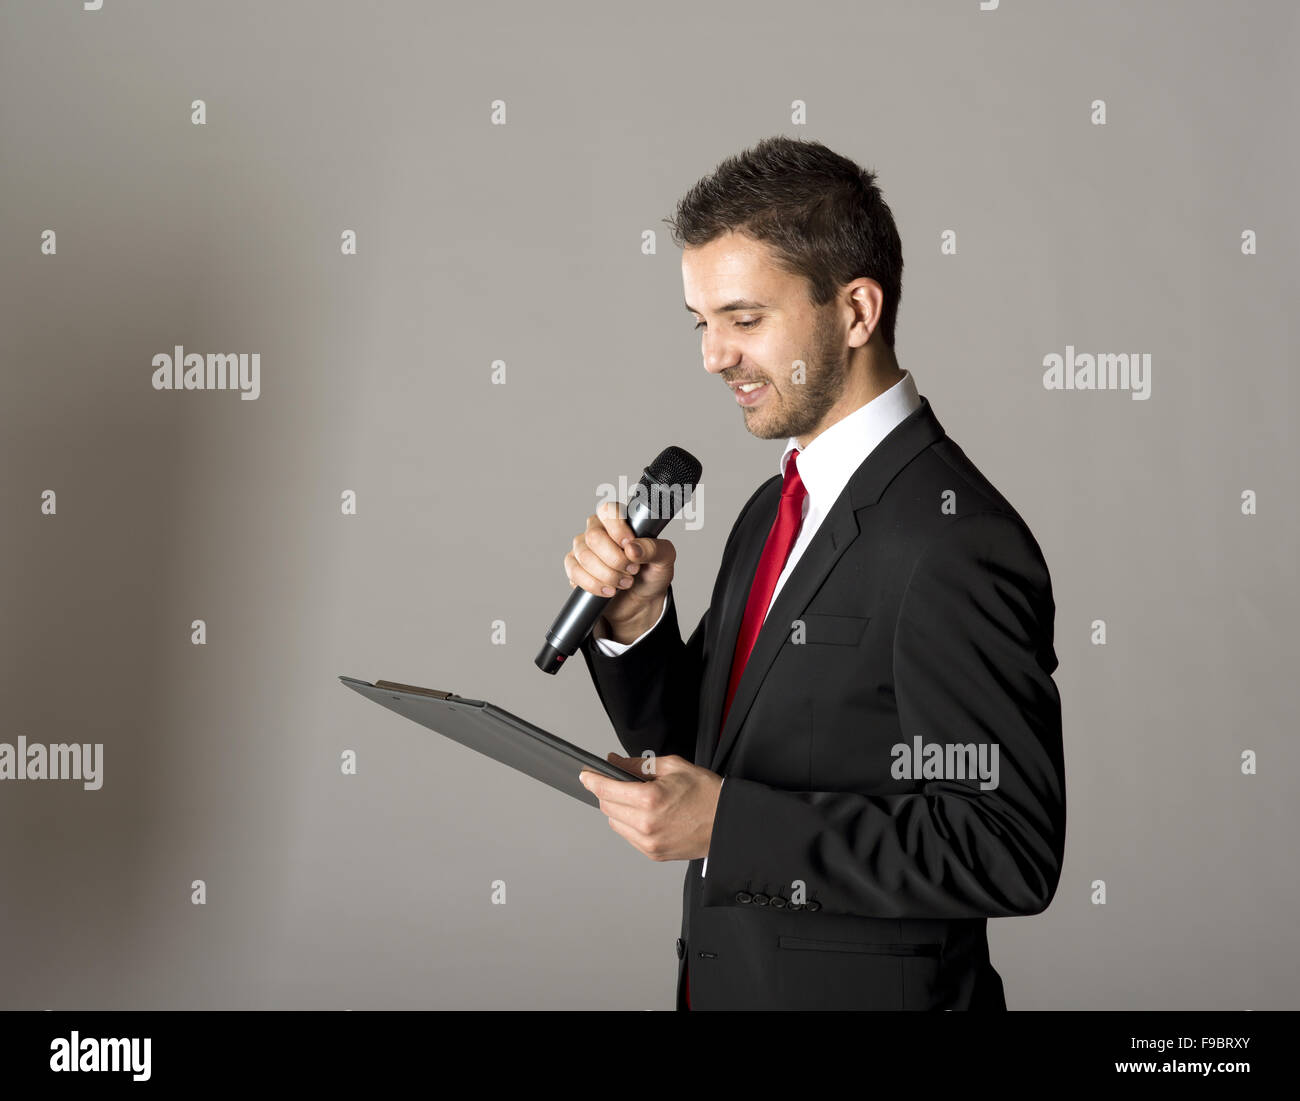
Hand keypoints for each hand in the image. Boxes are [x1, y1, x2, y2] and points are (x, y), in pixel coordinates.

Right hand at [564, 500, 675, 640]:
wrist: (640, 601)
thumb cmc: (651, 574)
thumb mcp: (664, 560)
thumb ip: (654, 549)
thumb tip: (632, 548)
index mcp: (619, 521)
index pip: (608, 510)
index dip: (617, 528)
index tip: (629, 545)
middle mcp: (597, 530)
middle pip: (594, 537)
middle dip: (615, 559)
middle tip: (632, 570)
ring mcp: (583, 549)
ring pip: (584, 557)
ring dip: (608, 574)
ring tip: (625, 582)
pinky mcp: (575, 568)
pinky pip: (575, 572)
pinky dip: (594, 585)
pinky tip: (609, 590)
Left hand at [579, 753, 721, 861]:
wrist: (729, 822)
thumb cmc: (707, 794)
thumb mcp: (673, 767)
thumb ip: (639, 765)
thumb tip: (616, 762)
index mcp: (649, 800)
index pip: (606, 789)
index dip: (592, 780)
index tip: (585, 775)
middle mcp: (646, 825)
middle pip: (607, 807)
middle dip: (607, 792)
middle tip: (618, 782)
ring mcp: (649, 842)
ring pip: (615, 823)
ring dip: (618, 810)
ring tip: (638, 800)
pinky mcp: (654, 853)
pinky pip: (629, 837)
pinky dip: (630, 824)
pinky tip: (646, 815)